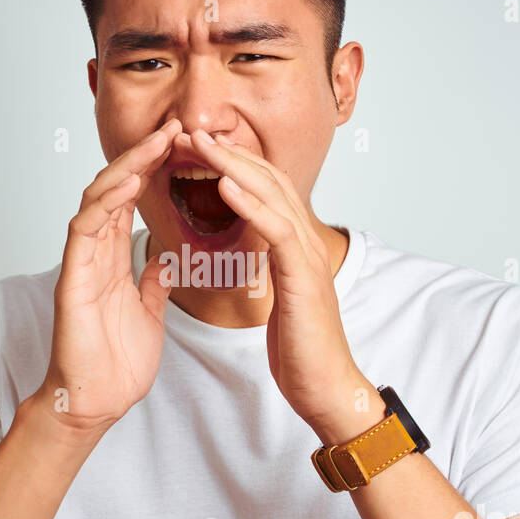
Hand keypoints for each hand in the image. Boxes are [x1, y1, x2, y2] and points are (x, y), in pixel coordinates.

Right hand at [37, 118, 180, 436]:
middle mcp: (96, 253)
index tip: (184, 144)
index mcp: (115, 258)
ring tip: (155, 142)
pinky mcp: (72, 280)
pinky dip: (103, 205)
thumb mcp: (147, 313)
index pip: (133, 201)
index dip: (155, 169)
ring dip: (126, 168)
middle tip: (173, 126)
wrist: (95, 402)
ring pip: (97, 200)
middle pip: (116, 189)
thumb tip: (164, 258)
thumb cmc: (115, 364)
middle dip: (144, 155)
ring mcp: (82, 263)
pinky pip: (84, 232)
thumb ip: (152, 282)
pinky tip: (126, 185)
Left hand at [189, 129, 370, 440]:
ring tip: (202, 143)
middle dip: (230, 152)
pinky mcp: (302, 276)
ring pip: (272, 195)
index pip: (265, 190)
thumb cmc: (302, 352)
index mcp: (295, 247)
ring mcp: (307, 256)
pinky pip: (275, 230)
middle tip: (192, 130)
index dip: (233, 165)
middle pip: (268, 180)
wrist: (327, 388)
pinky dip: (251, 204)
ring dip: (235, 165)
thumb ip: (269, 269)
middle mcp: (304, 242)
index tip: (198, 149)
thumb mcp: (278, 300)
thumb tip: (253, 255)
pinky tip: (225, 185)